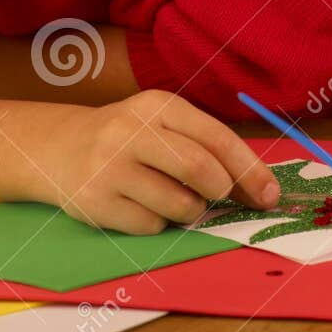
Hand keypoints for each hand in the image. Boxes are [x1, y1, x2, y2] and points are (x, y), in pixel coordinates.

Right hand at [39, 89, 281, 233]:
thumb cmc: (132, 137)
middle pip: (199, 169)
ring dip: (192, 210)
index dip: (249, 169)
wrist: (62, 148)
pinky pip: (152, 226)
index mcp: (159, 105)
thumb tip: (258, 186)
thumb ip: (207, 146)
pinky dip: (161, 223)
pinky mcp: (96, 204)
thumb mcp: (165, 123)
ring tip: (177, 197)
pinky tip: (145, 205)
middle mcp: (132, 132)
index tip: (270, 194)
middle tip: (221, 197)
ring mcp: (110, 169)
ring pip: (179, 204)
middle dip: (222, 190)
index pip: (216, 137)